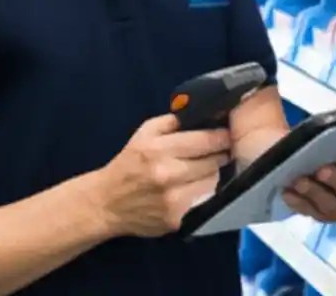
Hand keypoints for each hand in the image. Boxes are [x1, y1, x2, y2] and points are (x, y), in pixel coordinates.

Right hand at [96, 114, 231, 236]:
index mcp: (158, 150)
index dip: (222, 137)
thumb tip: (205, 114)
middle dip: (220, 155)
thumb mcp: (144, 133)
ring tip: (204, 170)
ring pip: (213, 183)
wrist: (106, 203)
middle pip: (214, 162)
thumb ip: (174, 121)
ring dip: (213, 175)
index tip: (228, 134)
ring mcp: (173, 201)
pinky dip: (202, 194)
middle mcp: (168, 175)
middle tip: (221, 151)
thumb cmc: (129, 163)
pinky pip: (203, 202)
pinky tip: (193, 189)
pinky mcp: (177, 220)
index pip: (206, 141)